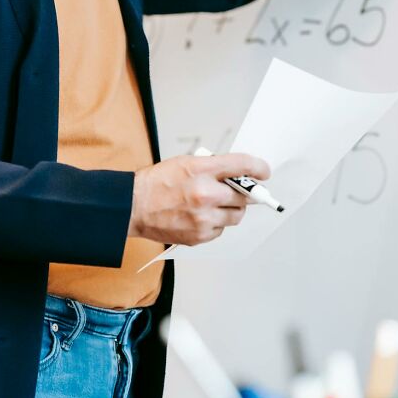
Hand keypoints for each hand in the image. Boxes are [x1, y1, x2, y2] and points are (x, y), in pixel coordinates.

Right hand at [128, 153, 269, 246]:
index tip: (264, 171)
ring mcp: (203, 218)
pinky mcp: (200, 236)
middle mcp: (205, 194)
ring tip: (215, 204)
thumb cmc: (157, 182)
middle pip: (244, 195)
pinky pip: (221, 229)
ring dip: (231, 209)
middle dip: (244, 193)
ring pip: (236, 215)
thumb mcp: (185, 162)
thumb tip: (237, 173)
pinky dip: (217, 223)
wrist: (133, 206)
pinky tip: (201, 216)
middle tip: (239, 191)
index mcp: (201, 170)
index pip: (242, 165)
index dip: (258, 168)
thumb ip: (212, 167)